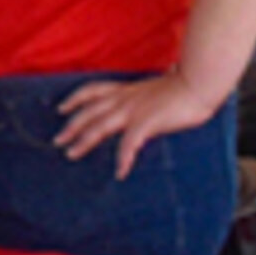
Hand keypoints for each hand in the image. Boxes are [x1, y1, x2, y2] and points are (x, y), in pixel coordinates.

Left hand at [56, 71, 225, 178]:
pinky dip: (122, 159)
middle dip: (71, 126)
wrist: (197, 82)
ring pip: (99, 126)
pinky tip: (120, 172)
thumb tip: (147, 101)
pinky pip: (128, 144)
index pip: (92, 90)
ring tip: (71, 154)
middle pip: (89, 111)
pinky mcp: (146, 122)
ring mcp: (134, 110)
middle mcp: (125, 98)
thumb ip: (146, 95)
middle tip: (57, 140)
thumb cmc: (183, 86)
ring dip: (83, 141)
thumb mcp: (157, 88)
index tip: (61, 108)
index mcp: (127, 90)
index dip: (75, 99)